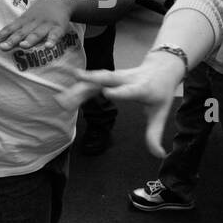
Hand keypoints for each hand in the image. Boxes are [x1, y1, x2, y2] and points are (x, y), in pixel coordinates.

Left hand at [0, 0, 73, 50]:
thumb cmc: (40, 12)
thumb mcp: (27, 17)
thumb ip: (16, 28)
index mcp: (24, 20)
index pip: (11, 28)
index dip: (1, 35)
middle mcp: (33, 22)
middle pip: (21, 32)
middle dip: (12, 40)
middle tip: (3, 47)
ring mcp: (46, 25)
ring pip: (37, 33)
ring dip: (30, 39)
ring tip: (23, 46)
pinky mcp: (58, 27)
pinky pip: (55, 35)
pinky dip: (52, 40)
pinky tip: (48, 47)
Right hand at [55, 52, 184, 155]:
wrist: (161, 66)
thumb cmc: (160, 92)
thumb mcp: (161, 113)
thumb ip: (155, 134)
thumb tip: (160, 156)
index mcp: (141, 88)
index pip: (129, 91)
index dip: (118, 92)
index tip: (106, 92)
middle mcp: (126, 79)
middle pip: (106, 80)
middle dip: (89, 83)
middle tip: (73, 92)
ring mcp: (116, 76)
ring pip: (95, 80)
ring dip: (77, 89)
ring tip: (61, 101)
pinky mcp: (108, 76)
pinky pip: (92, 82)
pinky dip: (78, 87)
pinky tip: (63, 94)